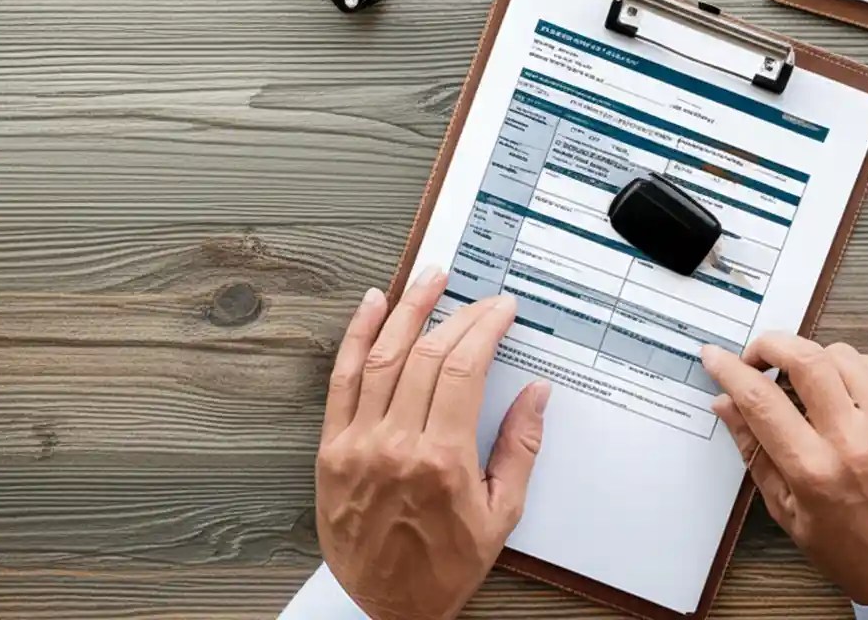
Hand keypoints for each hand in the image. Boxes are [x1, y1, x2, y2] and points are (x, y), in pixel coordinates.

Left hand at [315, 268, 550, 619]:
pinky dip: (357, 338)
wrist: (386, 605)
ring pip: (382, 357)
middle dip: (457, 315)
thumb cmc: (445, 565)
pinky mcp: (332, 449)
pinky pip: (342, 381)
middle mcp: (396, 444)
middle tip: (477, 297)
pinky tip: (372, 308)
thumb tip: (536, 395)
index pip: (464, 368)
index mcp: (442, 459)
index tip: (501, 310)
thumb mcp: (502, 514)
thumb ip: (521, 448)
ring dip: (407, 310)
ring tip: (428, 279)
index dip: (485, 328)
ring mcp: (358, 444)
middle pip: (426, 355)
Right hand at [702, 335, 867, 605]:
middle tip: (758, 356)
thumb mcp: (788, 512)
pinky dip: (851, 370)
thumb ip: (755, 452)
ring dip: (812, 357)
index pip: (761, 400)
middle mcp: (856, 440)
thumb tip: (726, 404)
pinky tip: (843, 393)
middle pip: (805, 357)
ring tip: (804, 382)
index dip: (730, 371)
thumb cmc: (852, 549)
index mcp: (815, 470)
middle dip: (770, 344)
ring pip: (841, 354)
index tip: (716, 358)